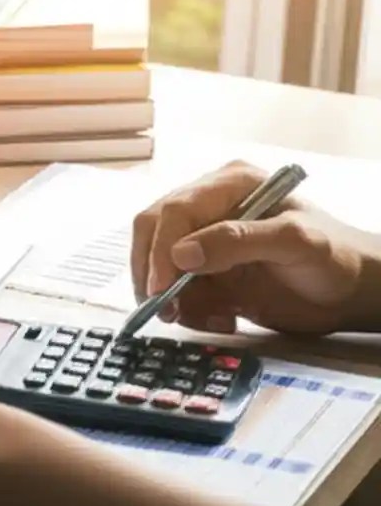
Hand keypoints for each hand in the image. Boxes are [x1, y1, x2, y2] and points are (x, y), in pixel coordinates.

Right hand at [132, 160, 380, 334]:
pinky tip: (225, 319)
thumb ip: (238, 241)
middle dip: (154, 274)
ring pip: (158, 266)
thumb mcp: (294, 242)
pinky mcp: (206, 273)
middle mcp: (210, 209)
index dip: (161, 249)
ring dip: (177, 299)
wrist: (352, 293)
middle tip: (167, 309)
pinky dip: (192, 312)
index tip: (163, 288)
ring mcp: (205, 242)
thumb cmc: (335, 257)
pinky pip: (177, 292)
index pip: (175, 210)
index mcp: (230, 186)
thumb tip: (181, 254)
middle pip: (153, 234)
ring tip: (217, 318)